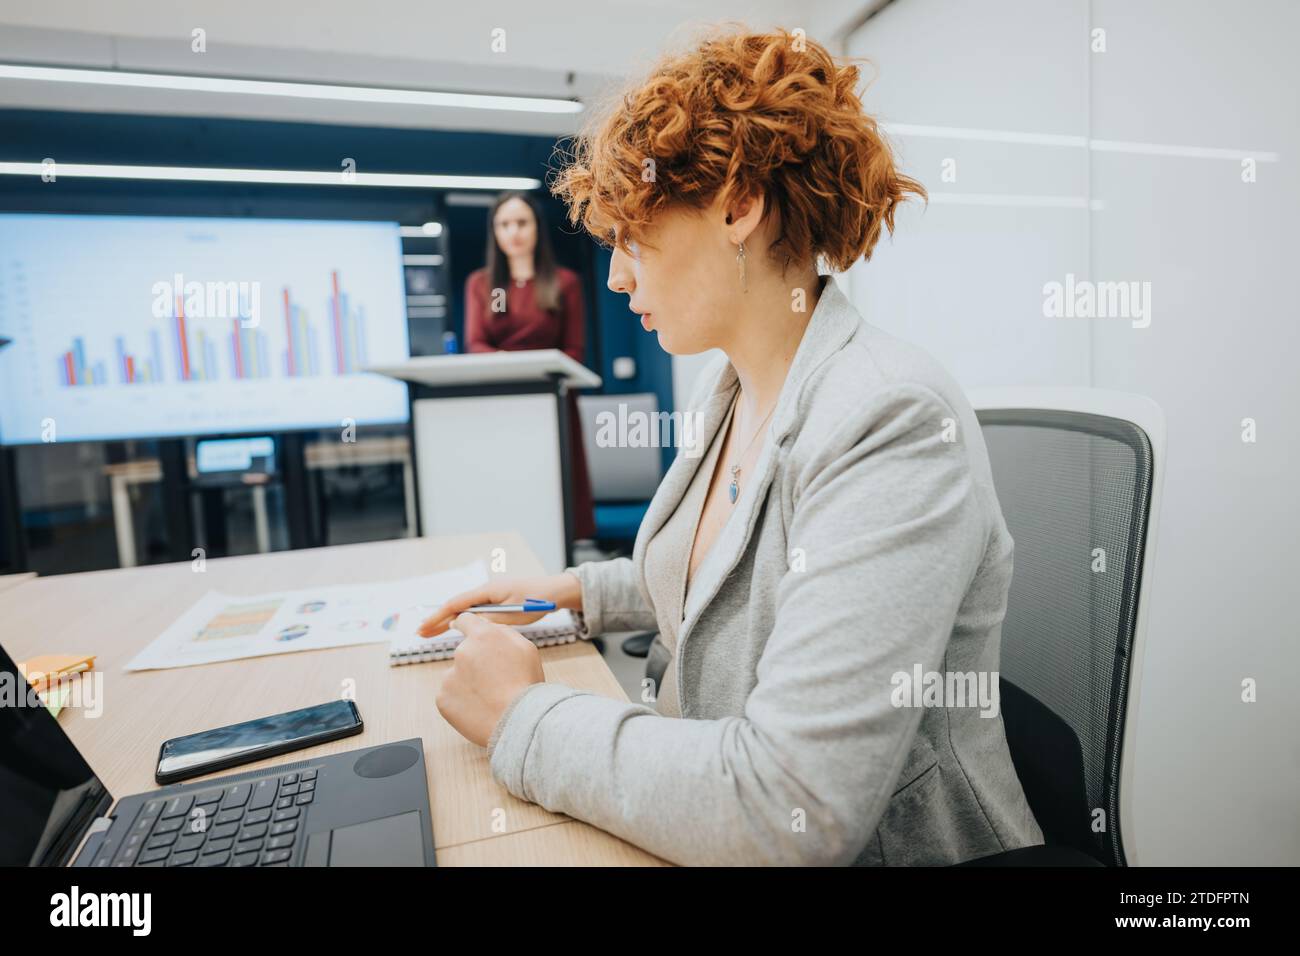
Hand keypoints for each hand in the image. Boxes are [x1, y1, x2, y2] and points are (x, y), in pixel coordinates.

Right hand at [418, 573, 582, 636]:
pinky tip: (454, 628)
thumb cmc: (537, 601)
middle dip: (438, 619)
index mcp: (488, 590)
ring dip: (447, 620)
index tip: (424, 627)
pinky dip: (461, 620)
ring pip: (464, 609)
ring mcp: (492, 596)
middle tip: (420, 632)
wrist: (556, 592)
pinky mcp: (498, 602)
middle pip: (456, 606)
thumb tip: (464, 624)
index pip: (456, 604)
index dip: (439, 617)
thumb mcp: (512, 614)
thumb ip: (488, 619)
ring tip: (430, 632)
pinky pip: (474, 611)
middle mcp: (487, 591)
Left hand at [435, 613, 544, 746]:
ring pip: (457, 675)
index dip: (469, 627)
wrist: (518, 722)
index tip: (469, 635)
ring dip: (468, 682)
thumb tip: (489, 627)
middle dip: (475, 662)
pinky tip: (480, 708)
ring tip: (489, 698)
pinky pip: (450, 695)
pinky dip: (461, 701)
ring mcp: (449, 676)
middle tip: (494, 680)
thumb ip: (503, 632)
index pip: (465, 620)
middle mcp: (462, 652)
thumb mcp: (526, 648)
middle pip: (464, 651)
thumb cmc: (526, 686)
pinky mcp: (442, 698)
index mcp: (483, 636)